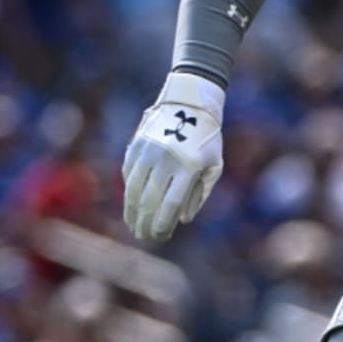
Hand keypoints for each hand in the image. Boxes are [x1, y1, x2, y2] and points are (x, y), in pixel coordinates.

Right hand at [122, 72, 224, 241]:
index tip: (161, 237)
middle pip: (150, 201)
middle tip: (145, 238)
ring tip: (134, 227)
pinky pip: (129, 175)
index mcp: (188, 166)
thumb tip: (183, 219)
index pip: (171, 204)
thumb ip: (200, 193)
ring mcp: (148, 152)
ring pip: (134, 190)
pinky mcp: (136, 146)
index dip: (164, 224)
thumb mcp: (213, 165)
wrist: (189, 103)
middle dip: (146, 224)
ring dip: (132, 212)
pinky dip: (129, 193)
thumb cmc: (206, 138)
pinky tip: (131, 206)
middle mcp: (165, 159)